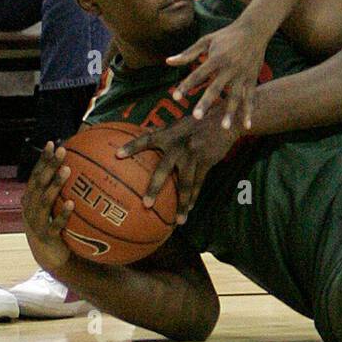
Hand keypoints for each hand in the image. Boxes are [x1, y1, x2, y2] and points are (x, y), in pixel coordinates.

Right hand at [21, 142, 74, 272]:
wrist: (50, 257)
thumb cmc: (55, 226)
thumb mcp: (55, 206)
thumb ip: (61, 190)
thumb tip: (81, 166)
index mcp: (31, 199)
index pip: (36, 174)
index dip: (43, 159)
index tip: (52, 143)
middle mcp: (30, 208)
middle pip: (38, 183)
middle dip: (49, 165)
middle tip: (62, 150)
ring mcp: (37, 223)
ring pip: (44, 201)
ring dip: (55, 185)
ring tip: (67, 170)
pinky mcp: (47, 238)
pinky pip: (55, 224)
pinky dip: (63, 214)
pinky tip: (72, 203)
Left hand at [117, 112, 241, 221]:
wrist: (224, 121)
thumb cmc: (197, 121)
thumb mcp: (178, 123)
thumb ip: (162, 131)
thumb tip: (143, 132)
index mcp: (168, 135)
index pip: (146, 140)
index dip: (131, 147)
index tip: (117, 155)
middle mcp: (178, 145)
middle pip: (163, 169)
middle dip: (154, 188)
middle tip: (146, 205)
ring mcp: (193, 155)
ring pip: (186, 184)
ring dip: (182, 203)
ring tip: (178, 221)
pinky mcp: (206, 162)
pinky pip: (199, 184)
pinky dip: (194, 198)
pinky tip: (190, 209)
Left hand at [168, 20, 268, 129]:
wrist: (254, 29)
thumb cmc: (226, 35)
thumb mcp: (206, 40)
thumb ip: (187, 53)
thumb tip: (168, 61)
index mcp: (216, 58)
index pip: (198, 74)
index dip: (186, 85)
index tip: (175, 97)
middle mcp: (229, 68)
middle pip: (215, 88)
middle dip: (206, 102)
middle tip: (196, 117)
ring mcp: (242, 74)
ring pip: (235, 96)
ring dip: (230, 112)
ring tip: (224, 127)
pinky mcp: (252, 78)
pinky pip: (250, 97)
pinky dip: (250, 111)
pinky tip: (247, 125)